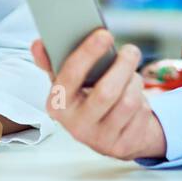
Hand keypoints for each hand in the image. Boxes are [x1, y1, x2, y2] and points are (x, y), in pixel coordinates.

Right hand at [29, 30, 167, 160]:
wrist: (109, 134)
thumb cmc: (87, 99)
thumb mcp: (69, 83)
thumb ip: (53, 62)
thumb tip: (38, 44)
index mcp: (57, 105)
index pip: (70, 76)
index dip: (88, 53)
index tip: (104, 34)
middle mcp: (77, 126)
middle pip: (106, 92)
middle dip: (122, 66)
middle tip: (130, 50)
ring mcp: (101, 140)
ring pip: (129, 101)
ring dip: (135, 82)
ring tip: (131, 75)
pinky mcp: (124, 146)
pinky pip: (141, 114)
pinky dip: (143, 100)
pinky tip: (135, 99)